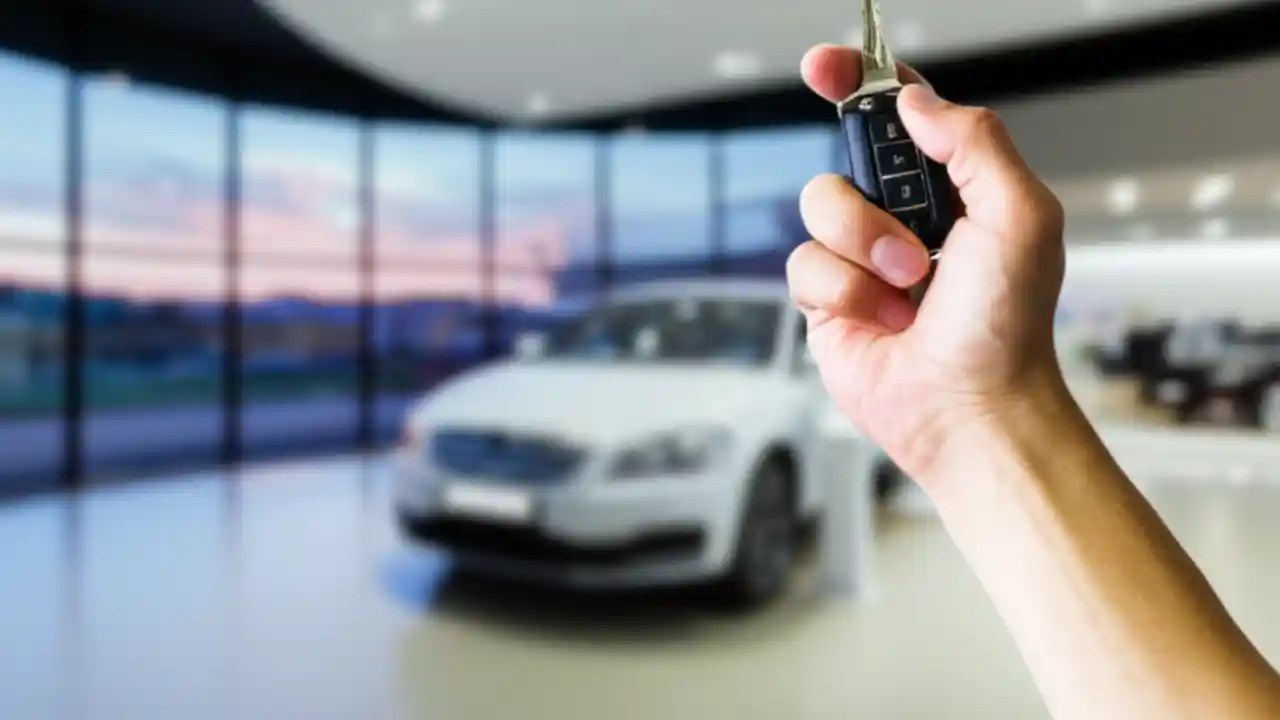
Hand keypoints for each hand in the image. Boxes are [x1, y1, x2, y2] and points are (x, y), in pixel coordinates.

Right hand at [788, 45, 1068, 480]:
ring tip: (912, 291)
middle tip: (910, 238)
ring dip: (869, 248)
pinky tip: (884, 322)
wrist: (969, 408)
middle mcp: (900, 216)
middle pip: (848, 157)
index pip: (898, 116)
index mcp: (951, 188)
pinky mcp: (827, 300)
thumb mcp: (1020, 215)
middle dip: (871, 197)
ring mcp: (859, 258)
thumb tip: (915, 104)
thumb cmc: (1007, 326)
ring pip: (820, 207)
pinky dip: (847, 292)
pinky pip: (805, 264)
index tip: (826, 66)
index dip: (860, 83)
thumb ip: (976, 142)